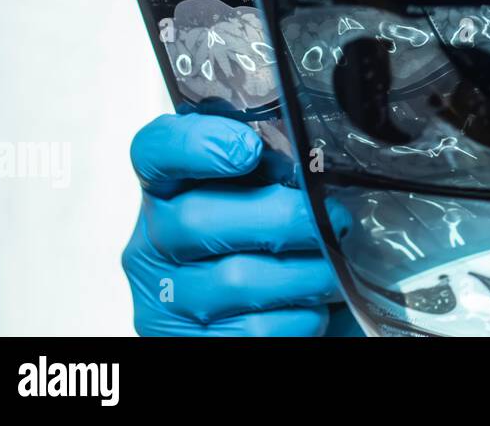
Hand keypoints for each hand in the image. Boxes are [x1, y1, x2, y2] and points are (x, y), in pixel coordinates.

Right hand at [122, 112, 351, 335]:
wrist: (267, 318)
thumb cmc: (271, 246)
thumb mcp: (265, 195)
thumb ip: (273, 169)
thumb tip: (315, 160)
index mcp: (168, 191)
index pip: (153, 151)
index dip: (192, 144)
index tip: (246, 148)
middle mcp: (154, 244)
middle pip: (196, 218)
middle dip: (283, 217)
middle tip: (336, 219)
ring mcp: (166, 301)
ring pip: (235, 279)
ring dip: (305, 273)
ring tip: (334, 268)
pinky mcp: (189, 345)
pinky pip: (254, 330)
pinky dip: (300, 318)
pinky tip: (313, 309)